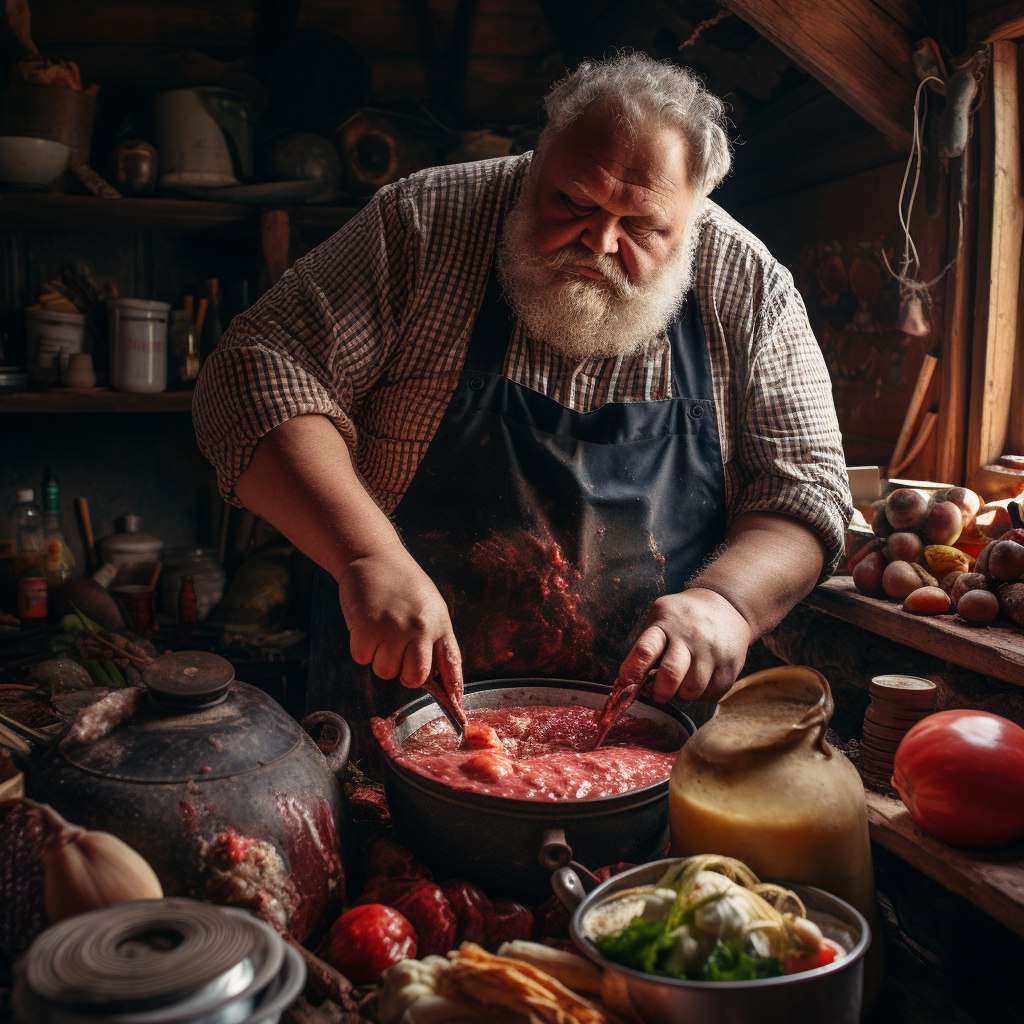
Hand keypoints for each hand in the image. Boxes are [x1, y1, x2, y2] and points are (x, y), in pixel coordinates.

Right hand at [337, 544, 462, 691]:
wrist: (374, 557)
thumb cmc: (403, 585)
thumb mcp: (431, 608)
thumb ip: (436, 641)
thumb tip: (441, 680)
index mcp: (440, 623)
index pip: (451, 663)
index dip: (453, 690)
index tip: (456, 710)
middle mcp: (420, 627)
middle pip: (414, 678)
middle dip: (403, 674)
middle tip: (397, 652)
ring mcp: (393, 627)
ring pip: (384, 671)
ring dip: (378, 658)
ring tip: (380, 631)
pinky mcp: (366, 625)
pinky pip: (361, 658)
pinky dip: (360, 648)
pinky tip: (366, 626)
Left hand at [615, 588, 751, 703]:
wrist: (726, 605)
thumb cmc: (683, 618)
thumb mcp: (661, 617)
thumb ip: (647, 645)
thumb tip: (629, 682)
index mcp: (664, 625)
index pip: (646, 649)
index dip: (634, 669)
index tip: (626, 682)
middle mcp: (689, 637)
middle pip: (671, 674)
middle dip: (660, 692)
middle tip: (659, 695)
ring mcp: (711, 651)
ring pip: (692, 689)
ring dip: (683, 693)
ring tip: (683, 682)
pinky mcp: (730, 666)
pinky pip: (711, 693)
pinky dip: (703, 693)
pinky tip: (703, 678)